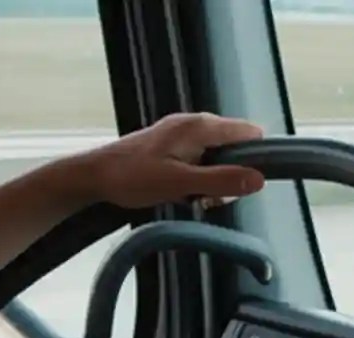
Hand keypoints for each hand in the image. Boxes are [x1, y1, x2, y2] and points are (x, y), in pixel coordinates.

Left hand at [74, 112, 266, 208]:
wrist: (93, 176)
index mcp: (200, 126)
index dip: (255, 158)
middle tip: (208, 197)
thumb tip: (259, 179)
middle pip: (234, 147)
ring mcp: (181, 133)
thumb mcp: (180, 183)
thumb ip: (220, 180)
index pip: (249, 133)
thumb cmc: (132, 177)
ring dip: (211, 180)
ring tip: (191, 196)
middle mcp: (194, 123)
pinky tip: (180, 192)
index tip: (243, 184)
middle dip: (230, 175)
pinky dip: (196, 178)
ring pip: (216, 157)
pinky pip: (198, 161)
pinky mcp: (171, 145)